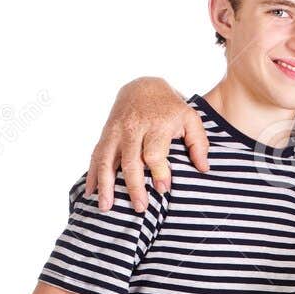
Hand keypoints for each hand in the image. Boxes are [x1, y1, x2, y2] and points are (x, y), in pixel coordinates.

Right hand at [85, 78, 209, 212]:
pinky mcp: (106, 134)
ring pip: (107, 160)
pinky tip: (91, 192)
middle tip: (140, 208)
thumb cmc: (170, 107)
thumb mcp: (190, 118)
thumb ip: (199, 143)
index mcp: (155, 125)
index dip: (159, 172)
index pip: (154, 153)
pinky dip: (92, 174)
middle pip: (131, 161)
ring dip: (106, 185)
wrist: (143, 85)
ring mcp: (116, 131)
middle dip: (134, 186)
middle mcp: (133, 128)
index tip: (164, 189)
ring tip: (106, 207)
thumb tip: (203, 168)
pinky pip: (96, 155)